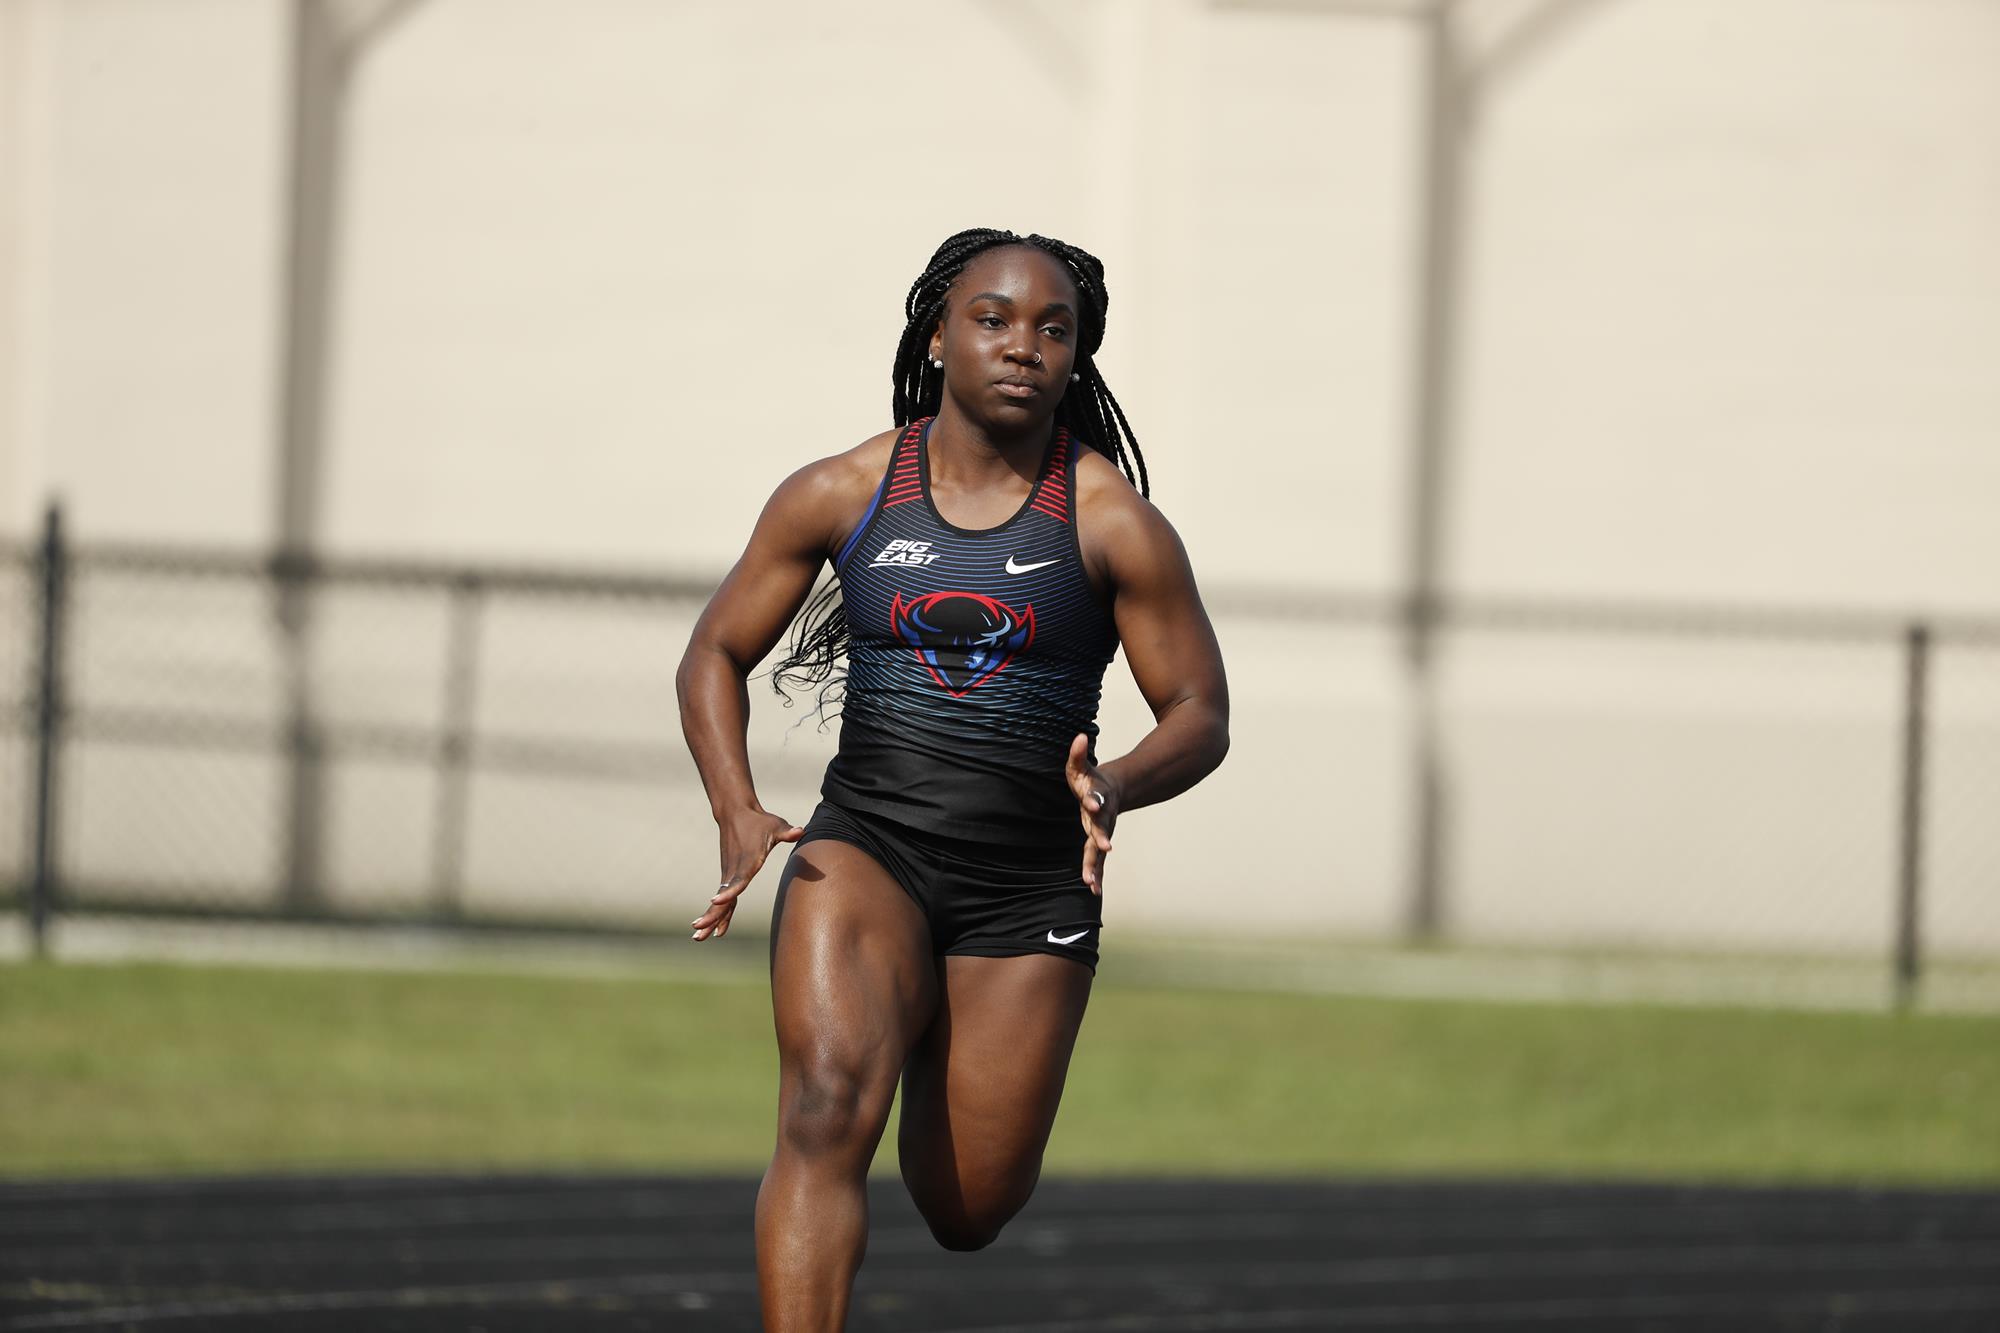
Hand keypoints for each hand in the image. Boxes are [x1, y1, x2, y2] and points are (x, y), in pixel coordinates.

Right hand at [692, 808, 803, 940]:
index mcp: (747, 860)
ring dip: (710, 919)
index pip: (738, 879)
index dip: (729, 890)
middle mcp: (735, 870)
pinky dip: (718, 914)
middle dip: (712, 913)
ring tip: (698, 937)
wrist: (736, 813)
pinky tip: (714, 931)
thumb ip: (788, 832)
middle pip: (723, 895)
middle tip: (698, 928)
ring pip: (719, 901)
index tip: (716, 900)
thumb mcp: (776, 825)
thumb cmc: (760, 821)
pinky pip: (723, 899)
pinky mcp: (728, 875)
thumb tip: (800, 830)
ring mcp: (729, 873)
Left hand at [1064, 733, 1118, 894]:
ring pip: (1098, 851)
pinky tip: (1093, 891)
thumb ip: (1077, 753)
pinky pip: (1096, 861)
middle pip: (1102, 828)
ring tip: (1091, 884)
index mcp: (1098, 797)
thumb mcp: (1081, 765)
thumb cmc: (1091, 779)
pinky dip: (1095, 875)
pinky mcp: (1098, 842)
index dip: (1095, 800)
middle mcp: (1103, 817)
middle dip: (1102, 837)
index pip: (1096, 798)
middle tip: (1106, 848)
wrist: (1112, 793)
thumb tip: (1079, 736)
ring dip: (1095, 867)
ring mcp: (1102, 831)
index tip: (1094, 804)